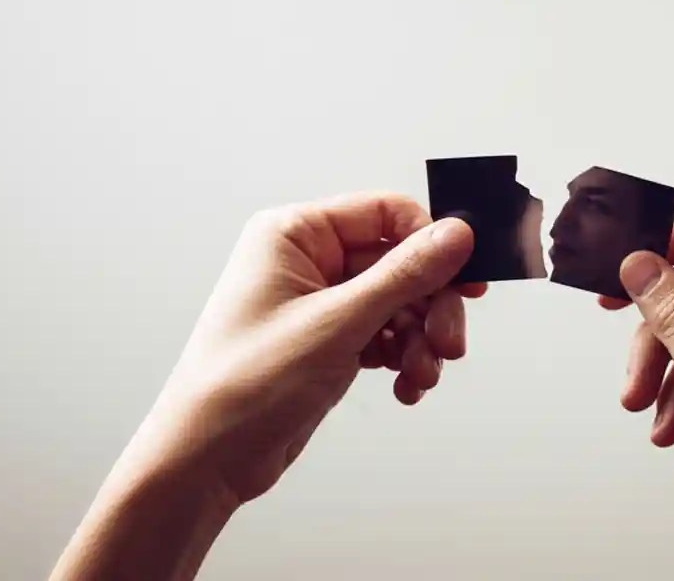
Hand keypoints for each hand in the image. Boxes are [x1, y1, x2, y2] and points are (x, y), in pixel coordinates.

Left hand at [52, 193, 481, 580]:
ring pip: (400, 303)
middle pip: (401, 262)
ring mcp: (320, 303)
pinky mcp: (330, 341)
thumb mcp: (337, 323)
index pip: (386, 213)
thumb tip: (455, 235)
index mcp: (295, 233)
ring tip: (421, 375)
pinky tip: (405, 387)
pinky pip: (386, 335)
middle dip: (431, 305)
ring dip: (421, 339)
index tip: (467, 281)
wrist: (206, 460)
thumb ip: (404, 275)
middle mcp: (307, 260)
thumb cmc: (243, 384)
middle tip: (449, 343)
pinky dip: (404, 358)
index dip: (433, 243)